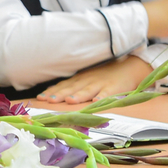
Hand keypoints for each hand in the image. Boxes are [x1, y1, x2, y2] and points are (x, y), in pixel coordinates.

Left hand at [36, 54, 152, 103]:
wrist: (128, 66)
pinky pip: (108, 93)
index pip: (63, 85)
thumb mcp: (86, 78)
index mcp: (80, 79)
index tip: (40, 98)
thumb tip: (53, 95)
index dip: (51, 91)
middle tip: (49, 100)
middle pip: (72, 88)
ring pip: (87, 90)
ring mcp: (100, 83)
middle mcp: (87, 80)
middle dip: (60, 94)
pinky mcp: (114, 87)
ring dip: (78, 95)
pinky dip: (102, 97)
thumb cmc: (104, 75)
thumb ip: (72, 86)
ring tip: (70, 100)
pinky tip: (96, 100)